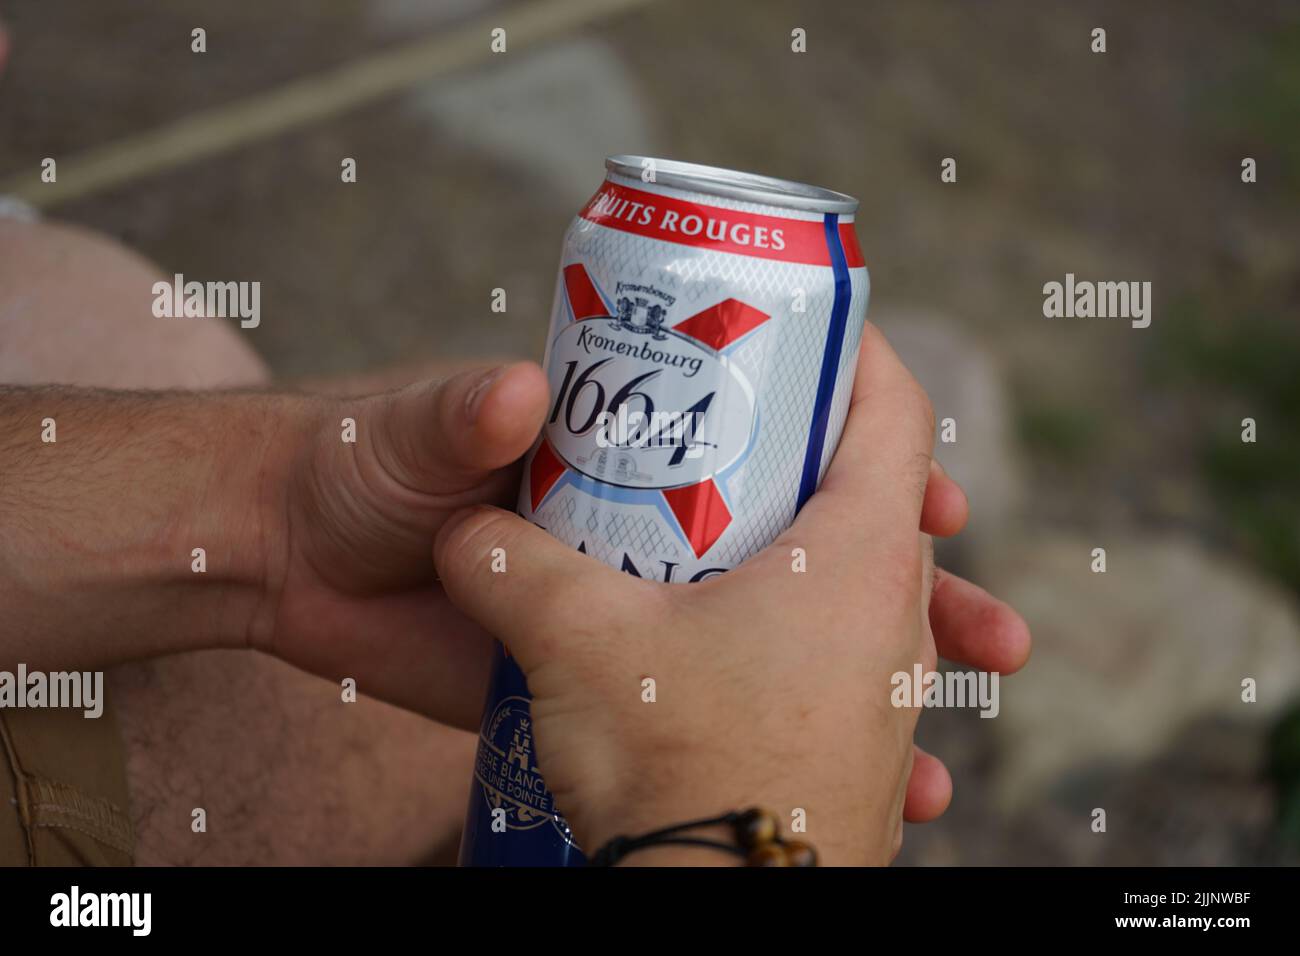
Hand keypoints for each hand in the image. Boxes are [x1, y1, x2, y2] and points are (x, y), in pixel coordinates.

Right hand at [431, 325, 1029, 862]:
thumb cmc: (679, 771)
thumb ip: (508, 563)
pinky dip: (795, 627)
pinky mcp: (857, 747)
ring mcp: (885, 692)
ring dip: (804, 547)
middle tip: (739, 430)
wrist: (719, 920)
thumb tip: (459, 534)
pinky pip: (842, 656)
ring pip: (864, 582)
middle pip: (879, 496)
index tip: (798, 332)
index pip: (898, 414)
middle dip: (811, 452)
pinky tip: (729, 646)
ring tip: (725, 536)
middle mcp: (896, 622)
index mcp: (861, 562)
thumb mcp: (578, 643)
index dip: (852, 354)